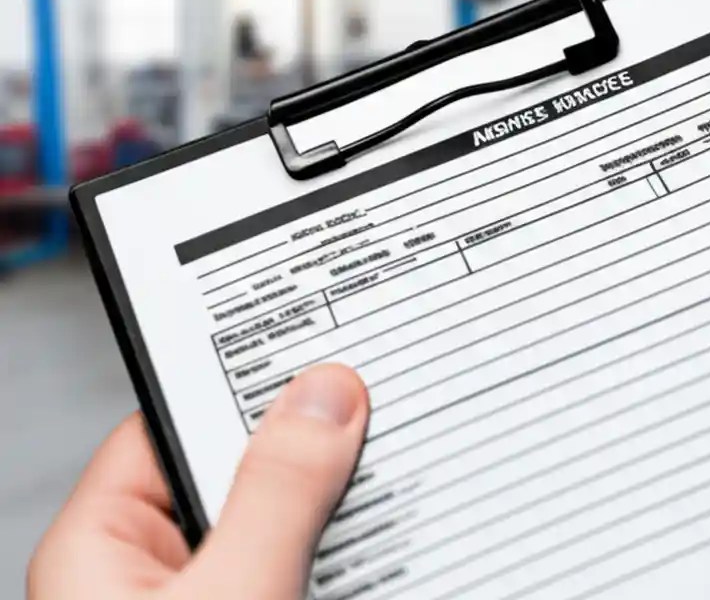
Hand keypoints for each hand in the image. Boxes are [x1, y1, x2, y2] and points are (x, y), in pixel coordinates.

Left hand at [28, 364, 369, 598]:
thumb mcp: (234, 592)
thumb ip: (277, 496)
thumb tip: (323, 399)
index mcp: (99, 548)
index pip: (171, 425)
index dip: (245, 387)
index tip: (320, 362)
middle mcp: (144, 573)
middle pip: (239, 474)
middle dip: (309, 460)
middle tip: (374, 441)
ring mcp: (202, 594)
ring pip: (281, 526)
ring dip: (335, 517)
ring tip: (381, 509)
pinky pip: (300, 566)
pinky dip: (341, 556)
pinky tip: (377, 550)